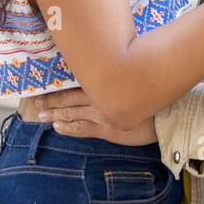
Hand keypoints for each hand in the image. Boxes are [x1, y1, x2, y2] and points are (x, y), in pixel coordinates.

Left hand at [32, 89, 157, 144]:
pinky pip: (83, 129)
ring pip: (72, 112)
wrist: (168, 114)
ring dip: (55, 114)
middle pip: (69, 97)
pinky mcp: (108, 129)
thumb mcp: (133, 82)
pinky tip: (58, 127)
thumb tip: (103, 73)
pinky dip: (69, 128)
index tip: (46, 85)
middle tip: (36, 102)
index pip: (76, 83)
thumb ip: (116, 79)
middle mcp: (101, 96)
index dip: (60, 86)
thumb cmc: (151, 96)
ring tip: (41, 115)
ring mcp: (103, 113)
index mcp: (106, 83)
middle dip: (51, 100)